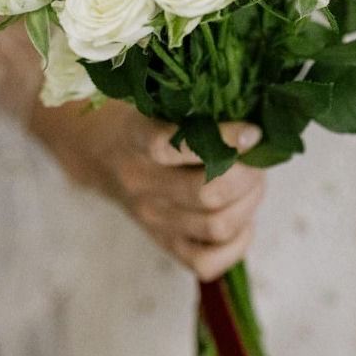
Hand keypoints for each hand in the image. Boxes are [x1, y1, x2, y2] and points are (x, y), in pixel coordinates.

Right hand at [31, 99, 264, 280]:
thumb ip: (190, 97)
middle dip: (248, 175)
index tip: (253, 131)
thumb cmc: (138, 111)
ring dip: (248, 204)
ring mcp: (151, 217)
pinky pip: (205, 262)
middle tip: (259, 157)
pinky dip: (236, 244)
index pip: (175, 146)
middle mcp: (141, 183)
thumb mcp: (150, 93)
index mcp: (134, 138)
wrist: (95, 149)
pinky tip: (244, 219)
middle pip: (207, 193)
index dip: (222, 141)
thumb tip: (250, 96)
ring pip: (214, 226)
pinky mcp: (161, 241)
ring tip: (255, 181)